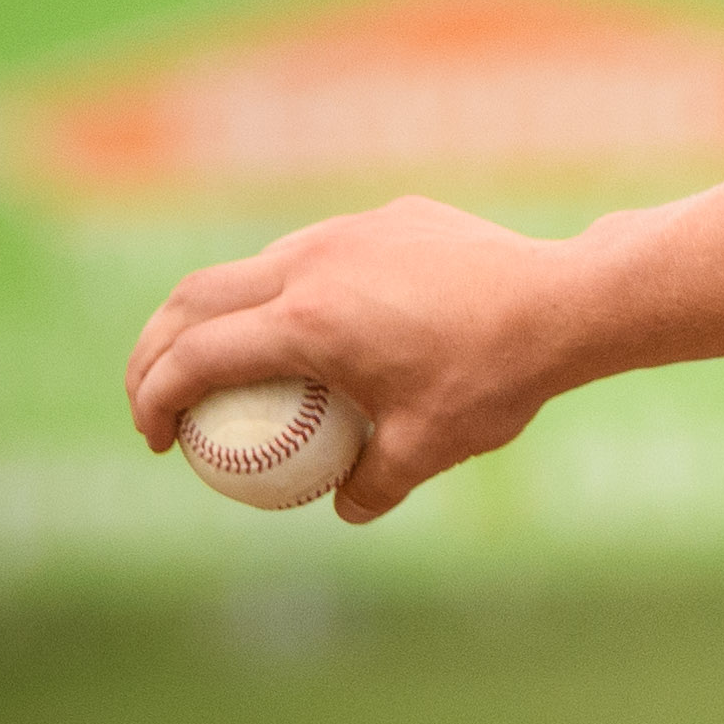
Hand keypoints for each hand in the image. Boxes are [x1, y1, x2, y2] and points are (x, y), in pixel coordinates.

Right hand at [124, 196, 572, 523]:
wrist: (567, 300)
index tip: (159, 441)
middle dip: (155, 348)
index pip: (196, 357)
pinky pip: (315, 251)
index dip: (155, 399)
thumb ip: (375, 484)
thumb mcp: (431, 448)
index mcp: (306, 321)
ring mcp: (349, 231)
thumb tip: (342, 506)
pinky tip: (315, 329)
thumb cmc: (496, 378)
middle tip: (156, 399)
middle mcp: (313, 262)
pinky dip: (285, 290)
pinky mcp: (387, 218)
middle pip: (195, 297)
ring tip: (221, 363)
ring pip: (253, 266)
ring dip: (217, 312)